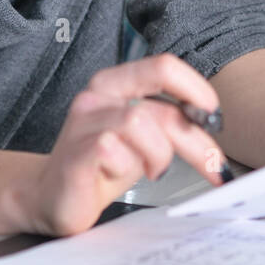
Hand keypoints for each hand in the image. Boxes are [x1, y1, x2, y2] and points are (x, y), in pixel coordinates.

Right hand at [23, 54, 226, 236]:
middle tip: (213, 167)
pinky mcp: (74, 153)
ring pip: (141, 123)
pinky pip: (114, 150)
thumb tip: (212, 122)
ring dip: (157, 156)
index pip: (163, 67)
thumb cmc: (101, 166)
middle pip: (162, 108)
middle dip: (196, 142)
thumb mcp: (144, 138)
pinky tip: (117, 176)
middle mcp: (97, 95)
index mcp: (116, 83)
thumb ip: (171, 122)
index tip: (213, 115)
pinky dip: (127, 168)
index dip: (196, 89)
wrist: (50, 197)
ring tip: (149, 170)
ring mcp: (83, 122)